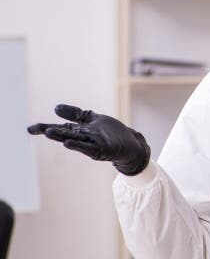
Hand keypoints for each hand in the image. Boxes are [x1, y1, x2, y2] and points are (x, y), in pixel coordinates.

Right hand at [27, 104, 150, 175]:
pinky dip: (78, 146)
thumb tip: (55, 108)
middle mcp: (83, 138)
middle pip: (65, 133)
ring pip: (74, 140)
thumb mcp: (92, 119)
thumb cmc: (111, 132)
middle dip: (51, 131)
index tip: (30, 129)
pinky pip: (88, 148)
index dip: (45, 127)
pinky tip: (67, 142)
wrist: (131, 144)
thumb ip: (75, 114)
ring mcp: (92, 144)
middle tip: (36, 129)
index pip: (60, 128)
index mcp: (80, 130)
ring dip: (61, 137)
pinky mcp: (102, 150)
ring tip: (48, 133)